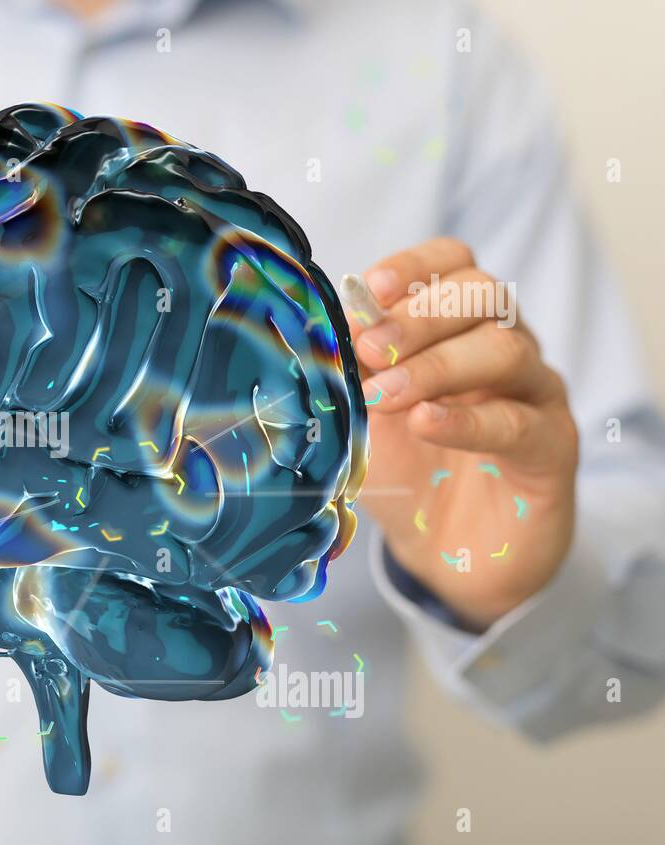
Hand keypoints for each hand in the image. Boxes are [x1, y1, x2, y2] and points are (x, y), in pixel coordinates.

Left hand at [349, 238, 578, 629]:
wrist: (448, 552)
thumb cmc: (407, 471)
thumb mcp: (365, 416)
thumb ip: (350, 374)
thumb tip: (319, 334)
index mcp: (460, 327)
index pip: (456, 265)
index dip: (416, 267)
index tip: (371, 288)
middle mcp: (505, 348)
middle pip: (484, 295)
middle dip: (420, 317)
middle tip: (367, 350)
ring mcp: (535, 394)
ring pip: (506, 349)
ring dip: (436, 366)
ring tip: (385, 396)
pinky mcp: (552, 447)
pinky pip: (518, 420)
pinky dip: (468, 418)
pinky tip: (426, 422)